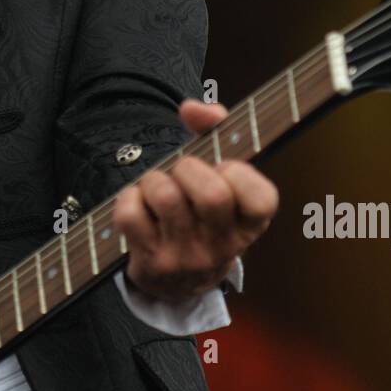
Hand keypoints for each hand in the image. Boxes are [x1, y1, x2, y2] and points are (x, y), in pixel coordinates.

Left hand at [114, 99, 278, 302]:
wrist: (178, 282)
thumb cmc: (200, 214)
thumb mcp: (219, 179)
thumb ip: (214, 131)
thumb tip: (192, 108)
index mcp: (250, 224)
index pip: (262, 199)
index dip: (239, 173)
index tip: (224, 168)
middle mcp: (224, 246)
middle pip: (211, 196)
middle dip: (188, 167)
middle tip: (181, 171)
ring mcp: (187, 258)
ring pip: (166, 198)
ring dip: (154, 179)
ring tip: (157, 187)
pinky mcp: (152, 264)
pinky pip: (131, 214)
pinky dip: (128, 198)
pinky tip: (138, 205)